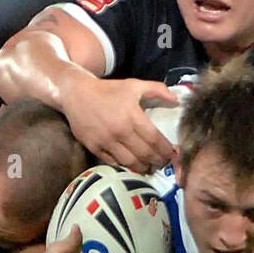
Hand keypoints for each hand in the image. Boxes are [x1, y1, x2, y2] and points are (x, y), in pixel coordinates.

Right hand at [62, 77, 177, 172]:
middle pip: (145, 154)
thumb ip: (157, 90)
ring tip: (149, 167)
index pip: (155, 139)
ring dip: (143, 167)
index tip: (173, 154)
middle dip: (157, 161)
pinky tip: (131, 164)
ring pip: (130, 162)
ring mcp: (106, 142)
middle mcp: (120, 131)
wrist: (77, 94)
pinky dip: (124, 166)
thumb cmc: (108, 90)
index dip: (166, 150)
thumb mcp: (134, 84)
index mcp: (132, 116)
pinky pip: (113, 162)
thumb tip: (176, 100)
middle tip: (163, 163)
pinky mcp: (95, 148)